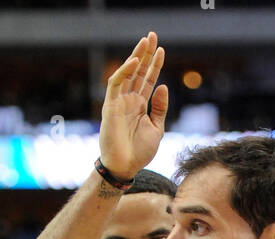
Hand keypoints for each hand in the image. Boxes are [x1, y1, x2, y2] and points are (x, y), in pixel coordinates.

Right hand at [99, 32, 168, 181]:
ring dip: (136, 56)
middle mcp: (130, 99)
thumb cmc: (140, 152)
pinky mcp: (110, 105)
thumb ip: (160, 108)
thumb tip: (164, 85)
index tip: (162, 50)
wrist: (125, 167)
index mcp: (140, 104)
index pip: (148, 79)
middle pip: (138, 71)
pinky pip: (116, 83)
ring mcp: (120, 101)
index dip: (155, 65)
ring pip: (127, 73)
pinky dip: (124, 71)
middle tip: (152, 35)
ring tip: (146, 41)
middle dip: (145, 53)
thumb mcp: (156, 128)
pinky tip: (135, 61)